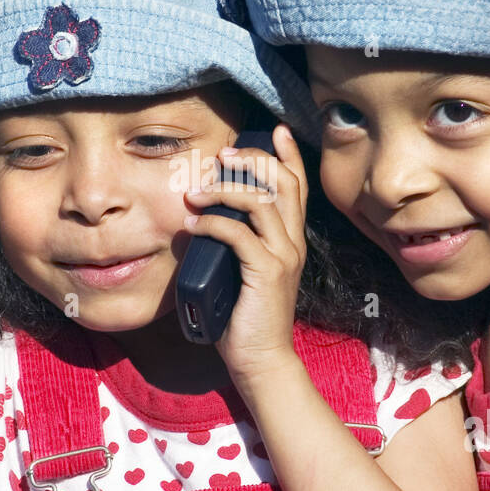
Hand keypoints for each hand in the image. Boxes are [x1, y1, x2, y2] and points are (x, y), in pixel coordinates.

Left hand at [182, 125, 307, 393]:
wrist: (261, 359)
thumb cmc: (246, 318)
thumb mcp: (244, 271)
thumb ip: (236, 243)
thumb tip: (203, 216)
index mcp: (291, 240)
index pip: (297, 186)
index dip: (287, 154)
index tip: (272, 130)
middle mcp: (293, 243)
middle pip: (281, 183)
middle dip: (252, 160)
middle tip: (223, 156)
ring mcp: (283, 256)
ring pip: (259, 202)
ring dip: (223, 190)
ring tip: (195, 193)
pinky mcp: (266, 272)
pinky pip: (238, 235)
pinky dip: (212, 225)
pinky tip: (192, 227)